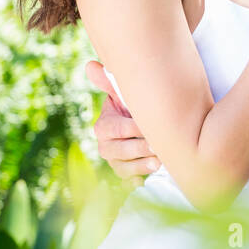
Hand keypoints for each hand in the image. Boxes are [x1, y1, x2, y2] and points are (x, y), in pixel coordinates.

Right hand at [85, 61, 160, 180]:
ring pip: (123, 169)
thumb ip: (110, 81)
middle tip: (156, 146)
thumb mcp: (124, 94)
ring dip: (140, 166)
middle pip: (117, 151)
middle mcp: (105, 147)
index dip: (131, 128)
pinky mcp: (125, 175)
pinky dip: (135, 183)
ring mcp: (115, 163)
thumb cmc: (134, 107)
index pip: (114, 129)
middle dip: (138, 149)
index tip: (148, 125)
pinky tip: (145, 182)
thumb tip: (90, 64)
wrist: (143, 124)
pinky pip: (126, 184)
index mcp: (103, 127)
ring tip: (158, 162)